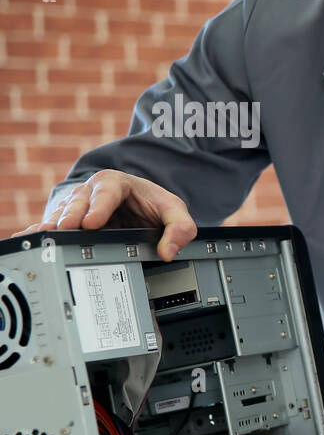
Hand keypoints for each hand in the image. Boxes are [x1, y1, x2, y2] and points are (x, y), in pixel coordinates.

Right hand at [14, 169, 196, 260]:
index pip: (107, 192)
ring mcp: (78, 206)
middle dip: (72, 215)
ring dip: (56, 224)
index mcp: (117, 183)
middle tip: (67, 230)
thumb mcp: (174, 212)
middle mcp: (92, 191)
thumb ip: (180, 228)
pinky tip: (32, 238)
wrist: (142, 206)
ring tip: (48, 236)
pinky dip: (42, 231)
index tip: (92, 222)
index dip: (99, 206)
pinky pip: (54, 224)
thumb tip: (169, 251)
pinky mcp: (70, 220)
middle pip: (79, 201)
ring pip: (63, 212)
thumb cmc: (153, 205)